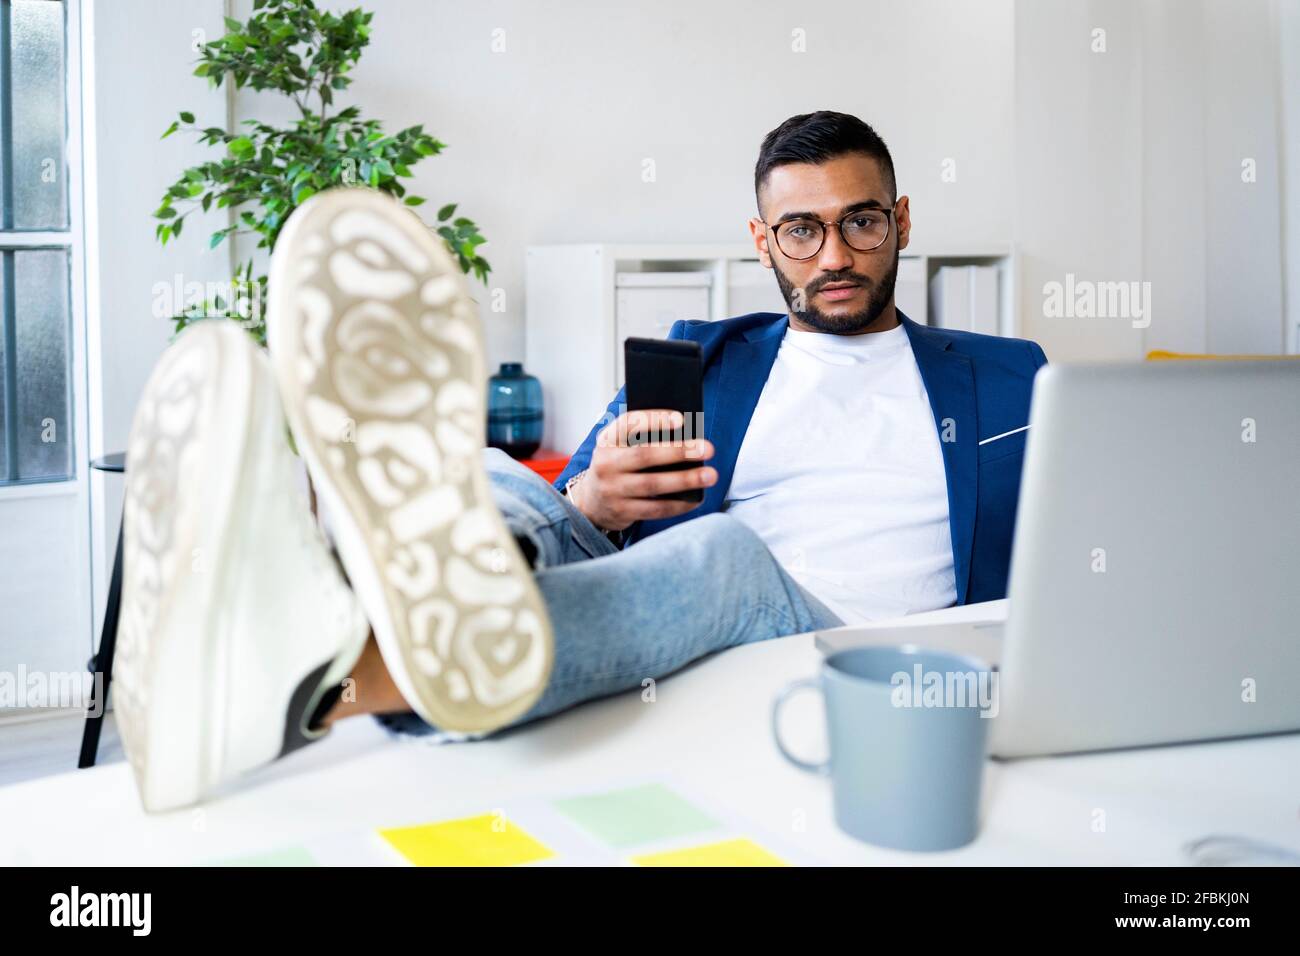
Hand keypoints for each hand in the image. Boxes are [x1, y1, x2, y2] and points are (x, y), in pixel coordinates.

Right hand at [569, 409, 716, 530]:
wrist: (592, 502)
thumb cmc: (618, 466)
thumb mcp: (619, 447)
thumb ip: (642, 439)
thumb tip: (686, 435)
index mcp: (607, 440)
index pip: (628, 423)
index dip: (654, 420)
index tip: (681, 419)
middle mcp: (606, 463)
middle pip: (644, 455)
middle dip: (679, 451)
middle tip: (708, 448)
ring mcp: (612, 489)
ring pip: (652, 484)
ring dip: (685, 480)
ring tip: (710, 474)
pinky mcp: (622, 511)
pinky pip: (655, 509)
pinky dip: (678, 504)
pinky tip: (697, 499)